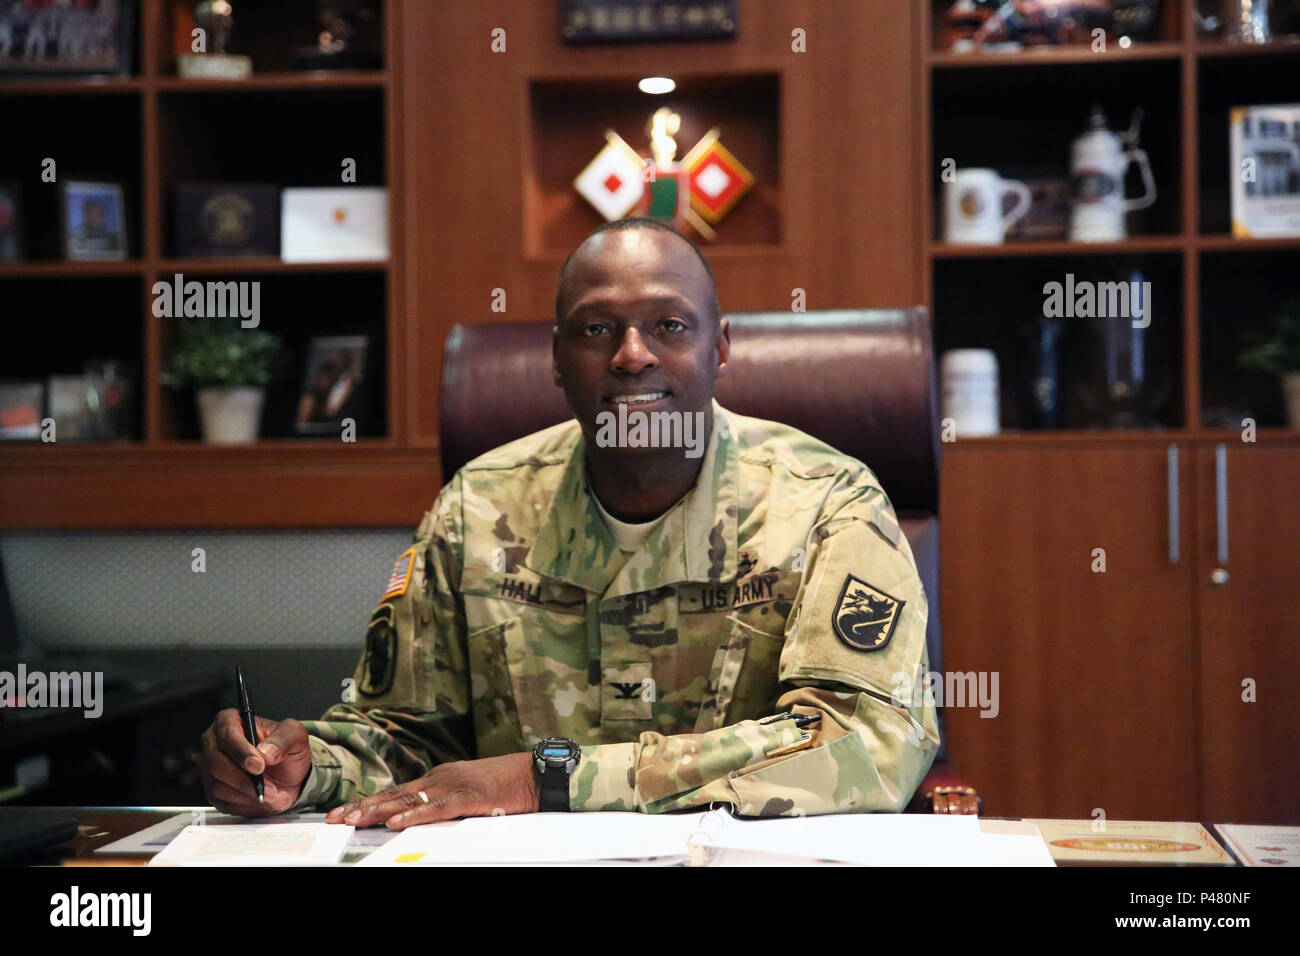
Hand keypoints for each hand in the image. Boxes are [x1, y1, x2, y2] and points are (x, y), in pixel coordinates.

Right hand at [200, 709, 311, 815]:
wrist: (287, 773)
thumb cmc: (285, 748)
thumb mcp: (294, 735)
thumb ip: (283, 739)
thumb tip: (266, 751)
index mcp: (230, 721)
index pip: (227, 735)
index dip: (242, 752)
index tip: (258, 766)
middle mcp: (215, 744)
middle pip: (217, 764)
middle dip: (246, 780)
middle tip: (271, 788)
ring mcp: (211, 769)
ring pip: (220, 786)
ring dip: (250, 795)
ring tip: (275, 795)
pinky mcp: (215, 792)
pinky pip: (224, 803)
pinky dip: (247, 805)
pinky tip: (264, 801)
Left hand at [324, 752, 537, 829]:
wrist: (536, 773)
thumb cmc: (507, 786)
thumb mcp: (469, 794)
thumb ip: (445, 803)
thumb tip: (419, 818)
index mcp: (439, 778)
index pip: (397, 791)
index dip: (368, 802)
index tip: (343, 813)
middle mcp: (440, 778)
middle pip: (394, 793)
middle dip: (362, 806)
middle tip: (334, 818)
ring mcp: (453, 785)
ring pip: (408, 799)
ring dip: (378, 810)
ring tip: (353, 820)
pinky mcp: (468, 797)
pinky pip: (436, 808)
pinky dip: (414, 814)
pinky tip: (396, 821)